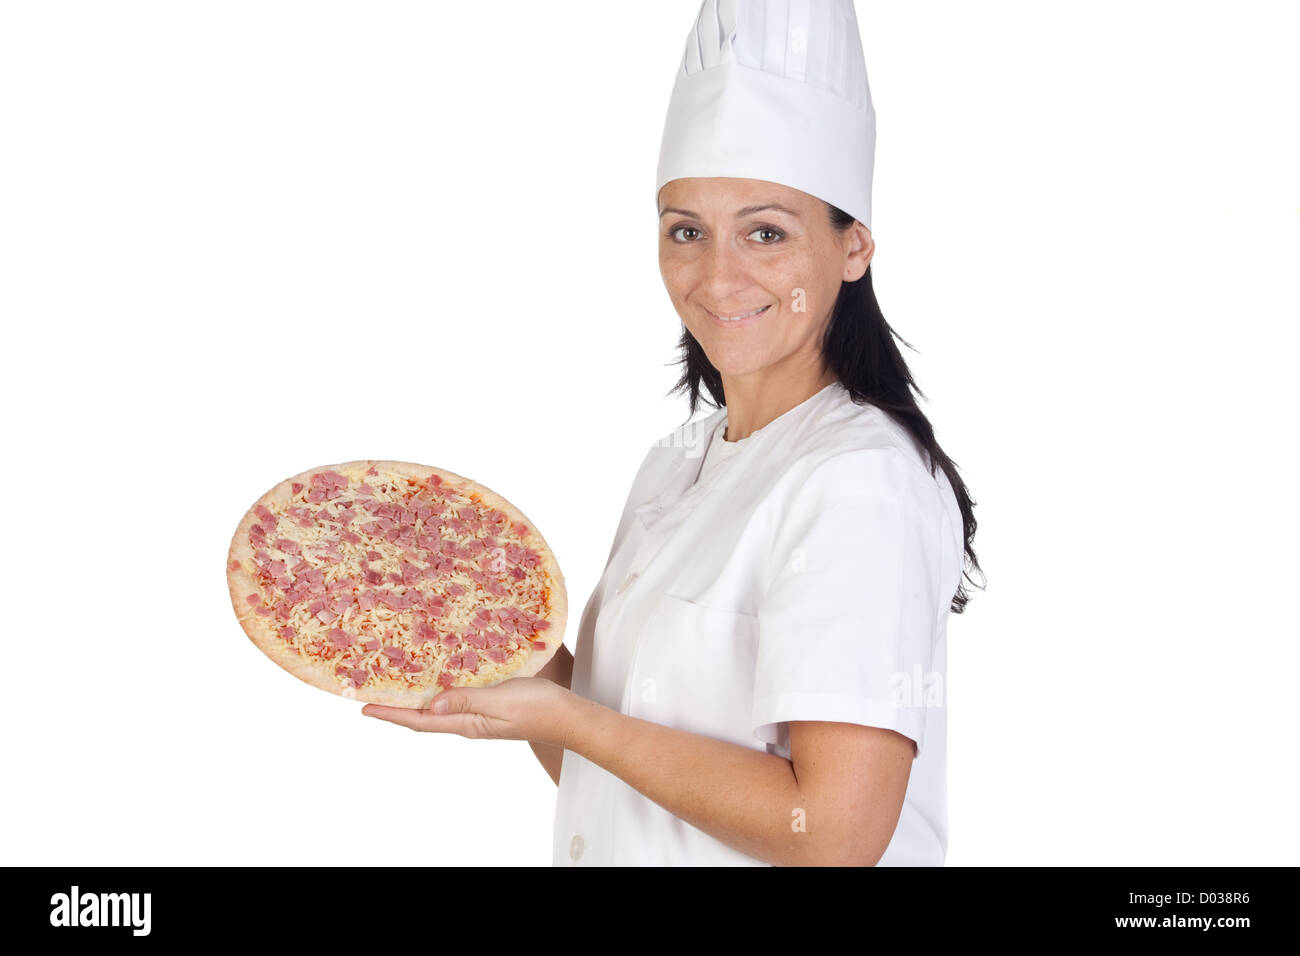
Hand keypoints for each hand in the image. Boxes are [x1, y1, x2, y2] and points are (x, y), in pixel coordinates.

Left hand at [361, 677, 578, 747]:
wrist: (568, 716)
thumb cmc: (538, 709)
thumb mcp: (501, 702)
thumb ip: (468, 701)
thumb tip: (432, 705)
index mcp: (467, 723)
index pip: (420, 721)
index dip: (392, 714)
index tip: (364, 707)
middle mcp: (467, 721)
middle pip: (423, 716)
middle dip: (396, 706)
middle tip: (371, 691)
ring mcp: (478, 714)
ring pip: (438, 707)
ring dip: (416, 697)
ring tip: (396, 682)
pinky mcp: (490, 704)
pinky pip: (456, 698)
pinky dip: (439, 689)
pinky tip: (438, 675)